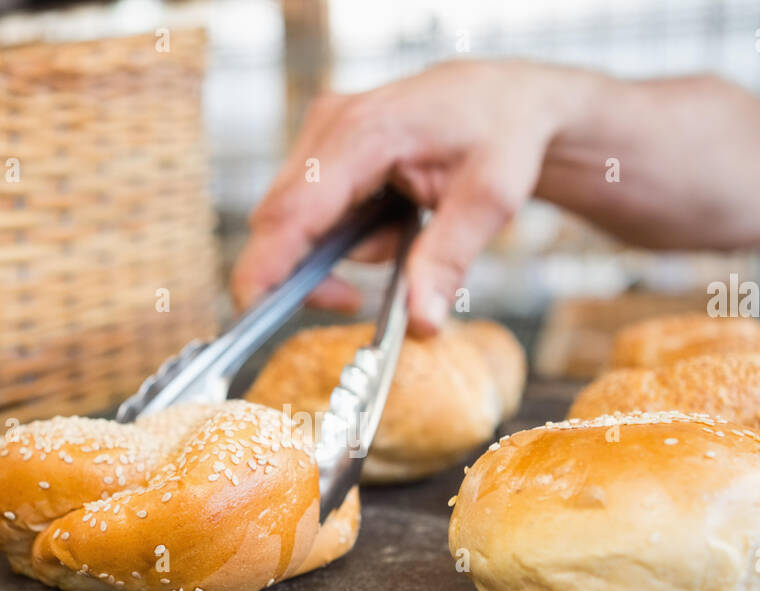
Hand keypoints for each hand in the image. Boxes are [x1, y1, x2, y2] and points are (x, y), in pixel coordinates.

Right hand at [231, 60, 588, 334]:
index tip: (253, 316)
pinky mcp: (324, 147)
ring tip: (404, 230)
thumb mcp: (491, 200)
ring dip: (344, 250)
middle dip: (317, 271)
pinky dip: (348, 232)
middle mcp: (330, 125)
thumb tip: (419, 323)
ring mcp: (321, 133)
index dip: (265, 268)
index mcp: (365, 133)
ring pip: (298, 223)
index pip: (293, 212)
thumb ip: (447, 261)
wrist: (506, 98)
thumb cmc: (502, 135)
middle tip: (358, 299)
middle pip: (282, 222)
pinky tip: (390, 215)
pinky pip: (312, 212)